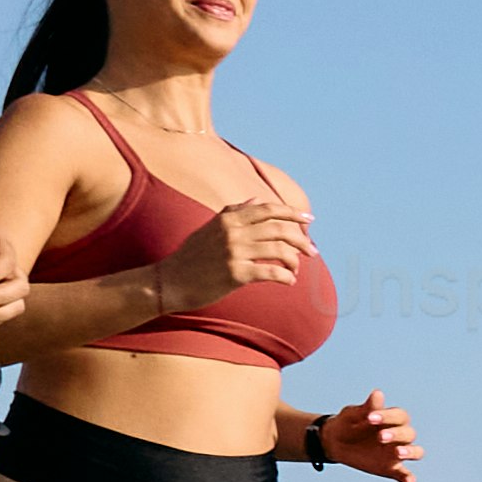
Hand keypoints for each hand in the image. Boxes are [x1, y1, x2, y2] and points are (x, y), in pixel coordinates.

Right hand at [162, 191, 318, 316]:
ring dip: (295, 261)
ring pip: (279, 251)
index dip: (292, 213)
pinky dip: (286, 277)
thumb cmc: (190, 257)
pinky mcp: (235, 274)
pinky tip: (289, 281)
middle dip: (301, 239)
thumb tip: (255, 200)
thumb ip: (233, 213)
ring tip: (296, 270)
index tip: (310, 219)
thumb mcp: (210, 229)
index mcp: (228, 218)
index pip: (268, 210)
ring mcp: (234, 252)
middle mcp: (233, 231)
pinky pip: (271, 272)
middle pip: (279, 229)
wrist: (168, 282)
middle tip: (313, 252)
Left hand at [303, 393, 420, 481]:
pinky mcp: (392, 469)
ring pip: (415, 452)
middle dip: (396, 435)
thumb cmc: (347, 424)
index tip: (370, 418)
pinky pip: (405, 474)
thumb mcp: (353, 415)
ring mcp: (397, 453)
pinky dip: (409, 479)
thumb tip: (377, 394)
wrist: (335, 442)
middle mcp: (399, 435)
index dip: (388, 417)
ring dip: (410, 452)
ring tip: (398, 453)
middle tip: (380, 437)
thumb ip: (366, 408)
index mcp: (392, 419)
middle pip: (409, 434)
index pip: (399, 416)